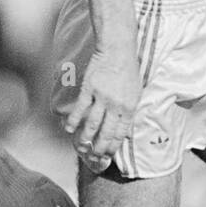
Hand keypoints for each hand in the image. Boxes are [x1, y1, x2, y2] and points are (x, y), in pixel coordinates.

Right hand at [64, 49, 140, 171]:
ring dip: (86, 138)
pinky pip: (80, 108)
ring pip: (92, 124)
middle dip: (99, 148)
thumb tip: (126, 132)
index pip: (120, 134)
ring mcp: (101, 97)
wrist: (118, 49)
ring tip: (81, 147)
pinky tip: (69, 129)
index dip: (113, 147)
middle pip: (106, 133)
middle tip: (94, 157)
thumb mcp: (136, 93)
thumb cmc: (128, 70)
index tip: (108, 156)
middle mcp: (116, 105)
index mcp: (129, 107)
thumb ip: (130, 112)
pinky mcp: (89, 89)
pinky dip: (74, 120)